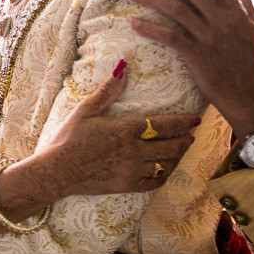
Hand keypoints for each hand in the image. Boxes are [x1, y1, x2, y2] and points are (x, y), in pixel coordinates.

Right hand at [26, 65, 197, 197]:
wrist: (58, 171)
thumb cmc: (70, 138)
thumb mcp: (86, 110)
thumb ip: (108, 91)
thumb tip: (123, 68)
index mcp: (126, 129)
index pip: (163, 125)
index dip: (182, 122)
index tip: (195, 119)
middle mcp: (134, 151)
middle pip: (171, 146)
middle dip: (185, 140)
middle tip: (191, 134)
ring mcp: (133, 170)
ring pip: (166, 164)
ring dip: (178, 156)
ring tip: (182, 149)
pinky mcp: (128, 185)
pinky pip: (155, 181)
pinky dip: (165, 174)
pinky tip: (166, 169)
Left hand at [129, 0, 253, 135]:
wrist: (248, 95)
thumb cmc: (249, 62)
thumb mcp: (253, 28)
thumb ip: (244, 0)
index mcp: (236, 12)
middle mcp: (222, 20)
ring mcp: (209, 37)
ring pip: (177, 9)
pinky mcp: (196, 55)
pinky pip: (170, 37)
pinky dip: (151, 29)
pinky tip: (134, 23)